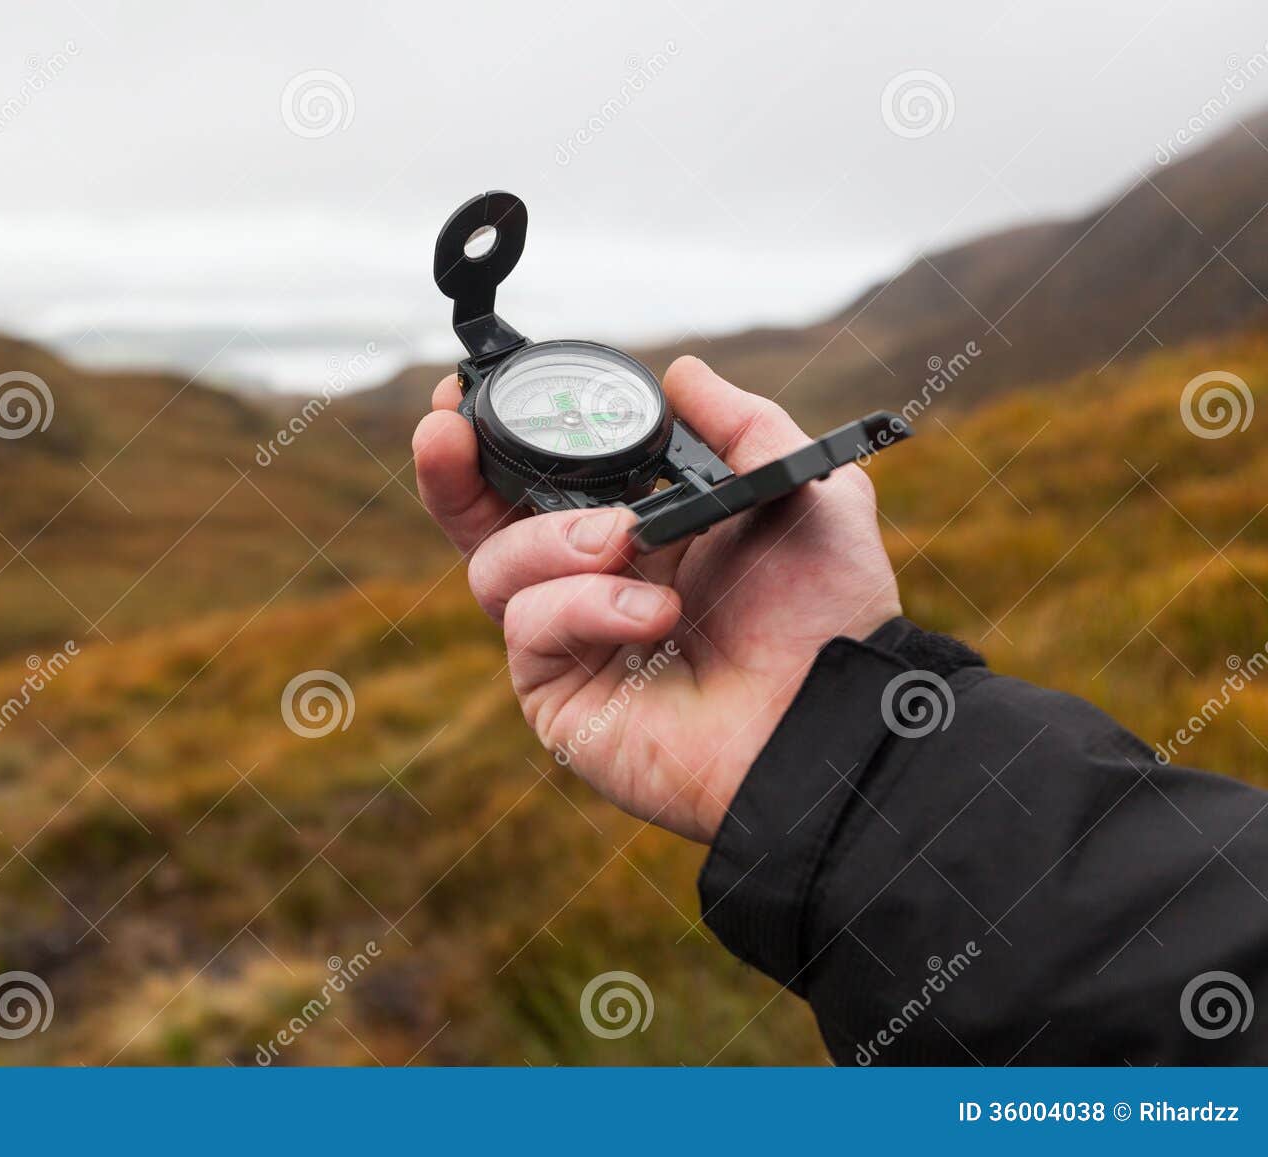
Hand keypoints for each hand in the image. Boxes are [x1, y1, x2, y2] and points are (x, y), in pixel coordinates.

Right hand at [412, 356, 900, 843]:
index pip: (548, 481)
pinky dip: (581, 604)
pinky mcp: (559, 697)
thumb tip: (682, 373)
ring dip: (552, 538)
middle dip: (454, 471)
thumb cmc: (825, 616)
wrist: (825, 715)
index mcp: (644, 534)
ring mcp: (573, 643)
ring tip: (623, 543)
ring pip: (497, 566)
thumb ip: (744, 424)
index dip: (503, 438)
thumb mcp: (800, 491)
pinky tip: (650, 616)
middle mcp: (595, 585)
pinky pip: (528, 625)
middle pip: (485, 524)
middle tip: (447, 431)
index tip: (471, 394)